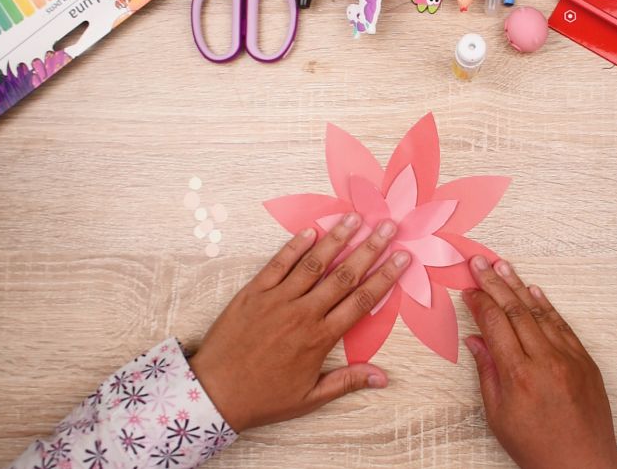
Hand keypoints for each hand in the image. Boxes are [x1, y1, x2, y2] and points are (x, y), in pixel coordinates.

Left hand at [188, 212, 409, 431]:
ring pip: (314, 263)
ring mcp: (277, 300)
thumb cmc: (263, 398)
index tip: (402, 258)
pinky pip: (278, 264)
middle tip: (388, 226)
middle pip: (344, 275)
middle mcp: (302, 314)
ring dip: (337, 239)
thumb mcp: (309, 398)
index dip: (385, 277)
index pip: (361, 301)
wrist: (214, 393)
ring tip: (355, 218)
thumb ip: (347, 382)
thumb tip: (383, 378)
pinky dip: (295, 246)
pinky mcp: (253, 293)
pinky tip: (310, 230)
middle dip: (370, 249)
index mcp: (320, 338)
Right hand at [462, 256, 616, 468]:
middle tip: (478, 262)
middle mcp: (545, 361)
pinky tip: (533, 290)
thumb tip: (475, 340)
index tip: (468, 290)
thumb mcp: (498, 416)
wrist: (582, 464)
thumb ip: (487, 372)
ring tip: (502, 266)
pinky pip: (562, 325)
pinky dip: (546, 306)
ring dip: (518, 286)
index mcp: (519, 375)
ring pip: (539, 312)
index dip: (479, 303)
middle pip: (515, 310)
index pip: (495, 324)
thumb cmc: (537, 447)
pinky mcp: (585, 361)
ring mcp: (568, 358)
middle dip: (494, 283)